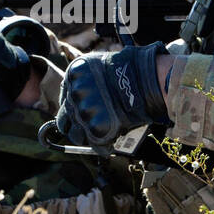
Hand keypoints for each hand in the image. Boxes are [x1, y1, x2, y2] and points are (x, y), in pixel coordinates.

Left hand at [55, 42, 169, 145]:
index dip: (73, 109)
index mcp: (73, 74)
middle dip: (77, 125)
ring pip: (77, 135)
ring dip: (88, 137)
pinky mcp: (96, 128)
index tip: (82, 114)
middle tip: (91, 127)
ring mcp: (84, 111)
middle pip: (65, 120)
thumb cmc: (132, 71)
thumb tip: (84, 98)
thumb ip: (87, 81)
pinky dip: (104, 146)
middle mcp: (75, 93)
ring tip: (102, 135)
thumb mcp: (101, 67)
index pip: (65, 100)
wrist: (148, 78)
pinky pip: (96, 144)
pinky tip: (111, 143)